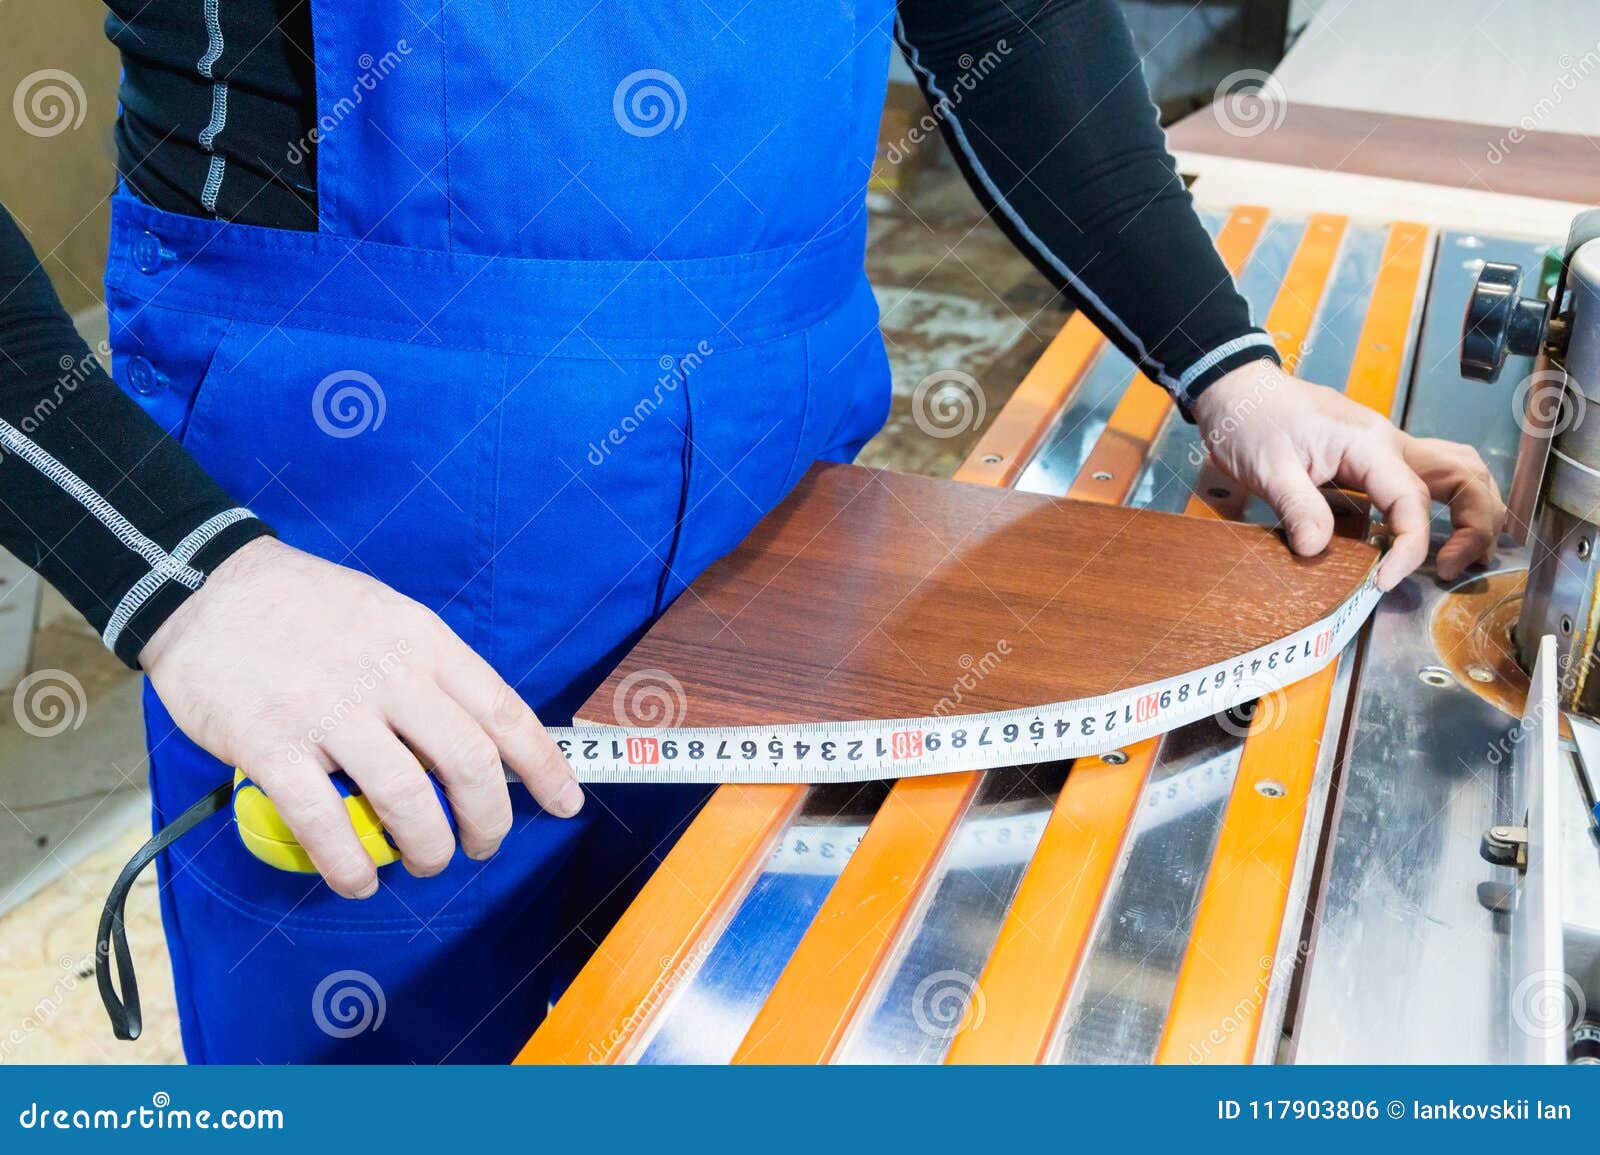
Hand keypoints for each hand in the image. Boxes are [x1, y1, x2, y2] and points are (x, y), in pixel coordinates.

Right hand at [139, 536, 581, 896]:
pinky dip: (350, 865)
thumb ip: (434, 669)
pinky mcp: (271, 746)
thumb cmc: (306, 608)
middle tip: (482, 845)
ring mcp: (329, 712)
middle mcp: (388, 676)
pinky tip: (359, 880)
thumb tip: (484, 733)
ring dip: (428, 848)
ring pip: (406, 799)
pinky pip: (323, 822)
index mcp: (424, 641)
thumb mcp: (390, 615)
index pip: (504, 712)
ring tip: (427, 862)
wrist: (205, 588)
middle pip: (468, 764)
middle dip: (489, 820)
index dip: (543, 767)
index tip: (566, 803)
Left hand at [1191, 360, 1504, 589]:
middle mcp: (1390, 443)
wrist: (1238, 391)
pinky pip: (1423, 481)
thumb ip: (1297, 507)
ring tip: (1456, 556)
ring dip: (1470, 511)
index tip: (1384, 581)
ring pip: (1454, 473)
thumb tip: (1316, 550)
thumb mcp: (1267, 468)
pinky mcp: (1372, 459)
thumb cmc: (1251, 420)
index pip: (1410, 501)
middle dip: (1474, 525)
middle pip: (1463, 478)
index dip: (1409, 547)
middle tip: (1450, 569)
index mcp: (1370, 444)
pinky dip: (1438, 508)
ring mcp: (1385, 449)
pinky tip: (1423, 538)